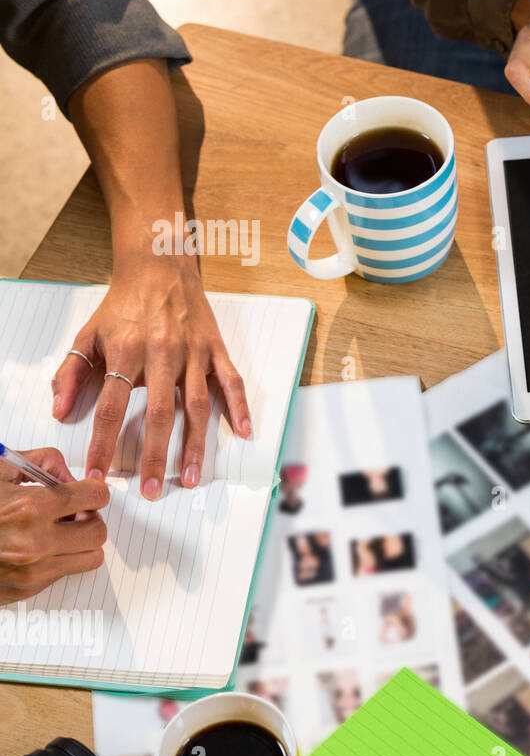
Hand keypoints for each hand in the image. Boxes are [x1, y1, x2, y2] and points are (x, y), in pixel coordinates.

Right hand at [0, 448, 109, 603]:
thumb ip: (39, 462)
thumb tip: (64, 472)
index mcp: (30, 507)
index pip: (95, 497)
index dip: (93, 491)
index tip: (89, 491)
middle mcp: (35, 542)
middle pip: (99, 531)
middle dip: (90, 519)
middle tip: (75, 513)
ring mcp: (32, 570)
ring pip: (90, 557)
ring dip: (80, 543)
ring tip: (60, 531)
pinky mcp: (26, 589)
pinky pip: (63, 573)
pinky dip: (58, 559)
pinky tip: (37, 547)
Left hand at [50, 260, 250, 498]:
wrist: (159, 267)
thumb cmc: (124, 303)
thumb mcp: (88, 332)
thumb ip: (71, 371)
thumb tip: (59, 409)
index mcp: (126, 351)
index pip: (109, 407)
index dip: (101, 443)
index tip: (97, 472)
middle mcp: (162, 354)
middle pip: (158, 414)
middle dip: (154, 456)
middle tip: (152, 489)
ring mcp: (193, 353)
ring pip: (197, 406)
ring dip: (194, 445)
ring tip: (190, 476)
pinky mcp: (216, 349)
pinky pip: (231, 382)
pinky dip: (240, 407)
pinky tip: (243, 432)